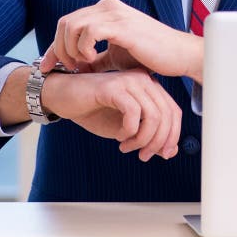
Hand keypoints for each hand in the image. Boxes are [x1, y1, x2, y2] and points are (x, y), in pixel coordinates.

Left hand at [40, 0, 202, 82]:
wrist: (177, 55)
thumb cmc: (150, 56)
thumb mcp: (117, 57)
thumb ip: (97, 59)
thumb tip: (78, 68)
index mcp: (105, 10)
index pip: (68, 23)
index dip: (53, 47)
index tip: (47, 68)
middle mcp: (107, 6)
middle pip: (65, 23)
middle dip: (58, 49)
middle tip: (68, 69)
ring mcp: (114, 13)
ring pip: (72, 25)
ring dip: (70, 49)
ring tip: (80, 66)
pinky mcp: (121, 25)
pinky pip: (88, 32)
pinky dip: (83, 48)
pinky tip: (92, 60)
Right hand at [42, 68, 180, 160]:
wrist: (63, 97)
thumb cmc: (93, 111)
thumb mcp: (125, 129)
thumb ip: (148, 137)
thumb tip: (170, 151)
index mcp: (149, 86)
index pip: (174, 111)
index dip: (172, 136)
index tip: (161, 154)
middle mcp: (143, 79)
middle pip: (167, 114)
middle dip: (158, 142)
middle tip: (143, 156)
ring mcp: (129, 81)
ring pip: (153, 116)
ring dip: (143, 140)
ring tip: (127, 147)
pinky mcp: (114, 87)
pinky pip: (133, 113)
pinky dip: (129, 131)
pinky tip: (118, 137)